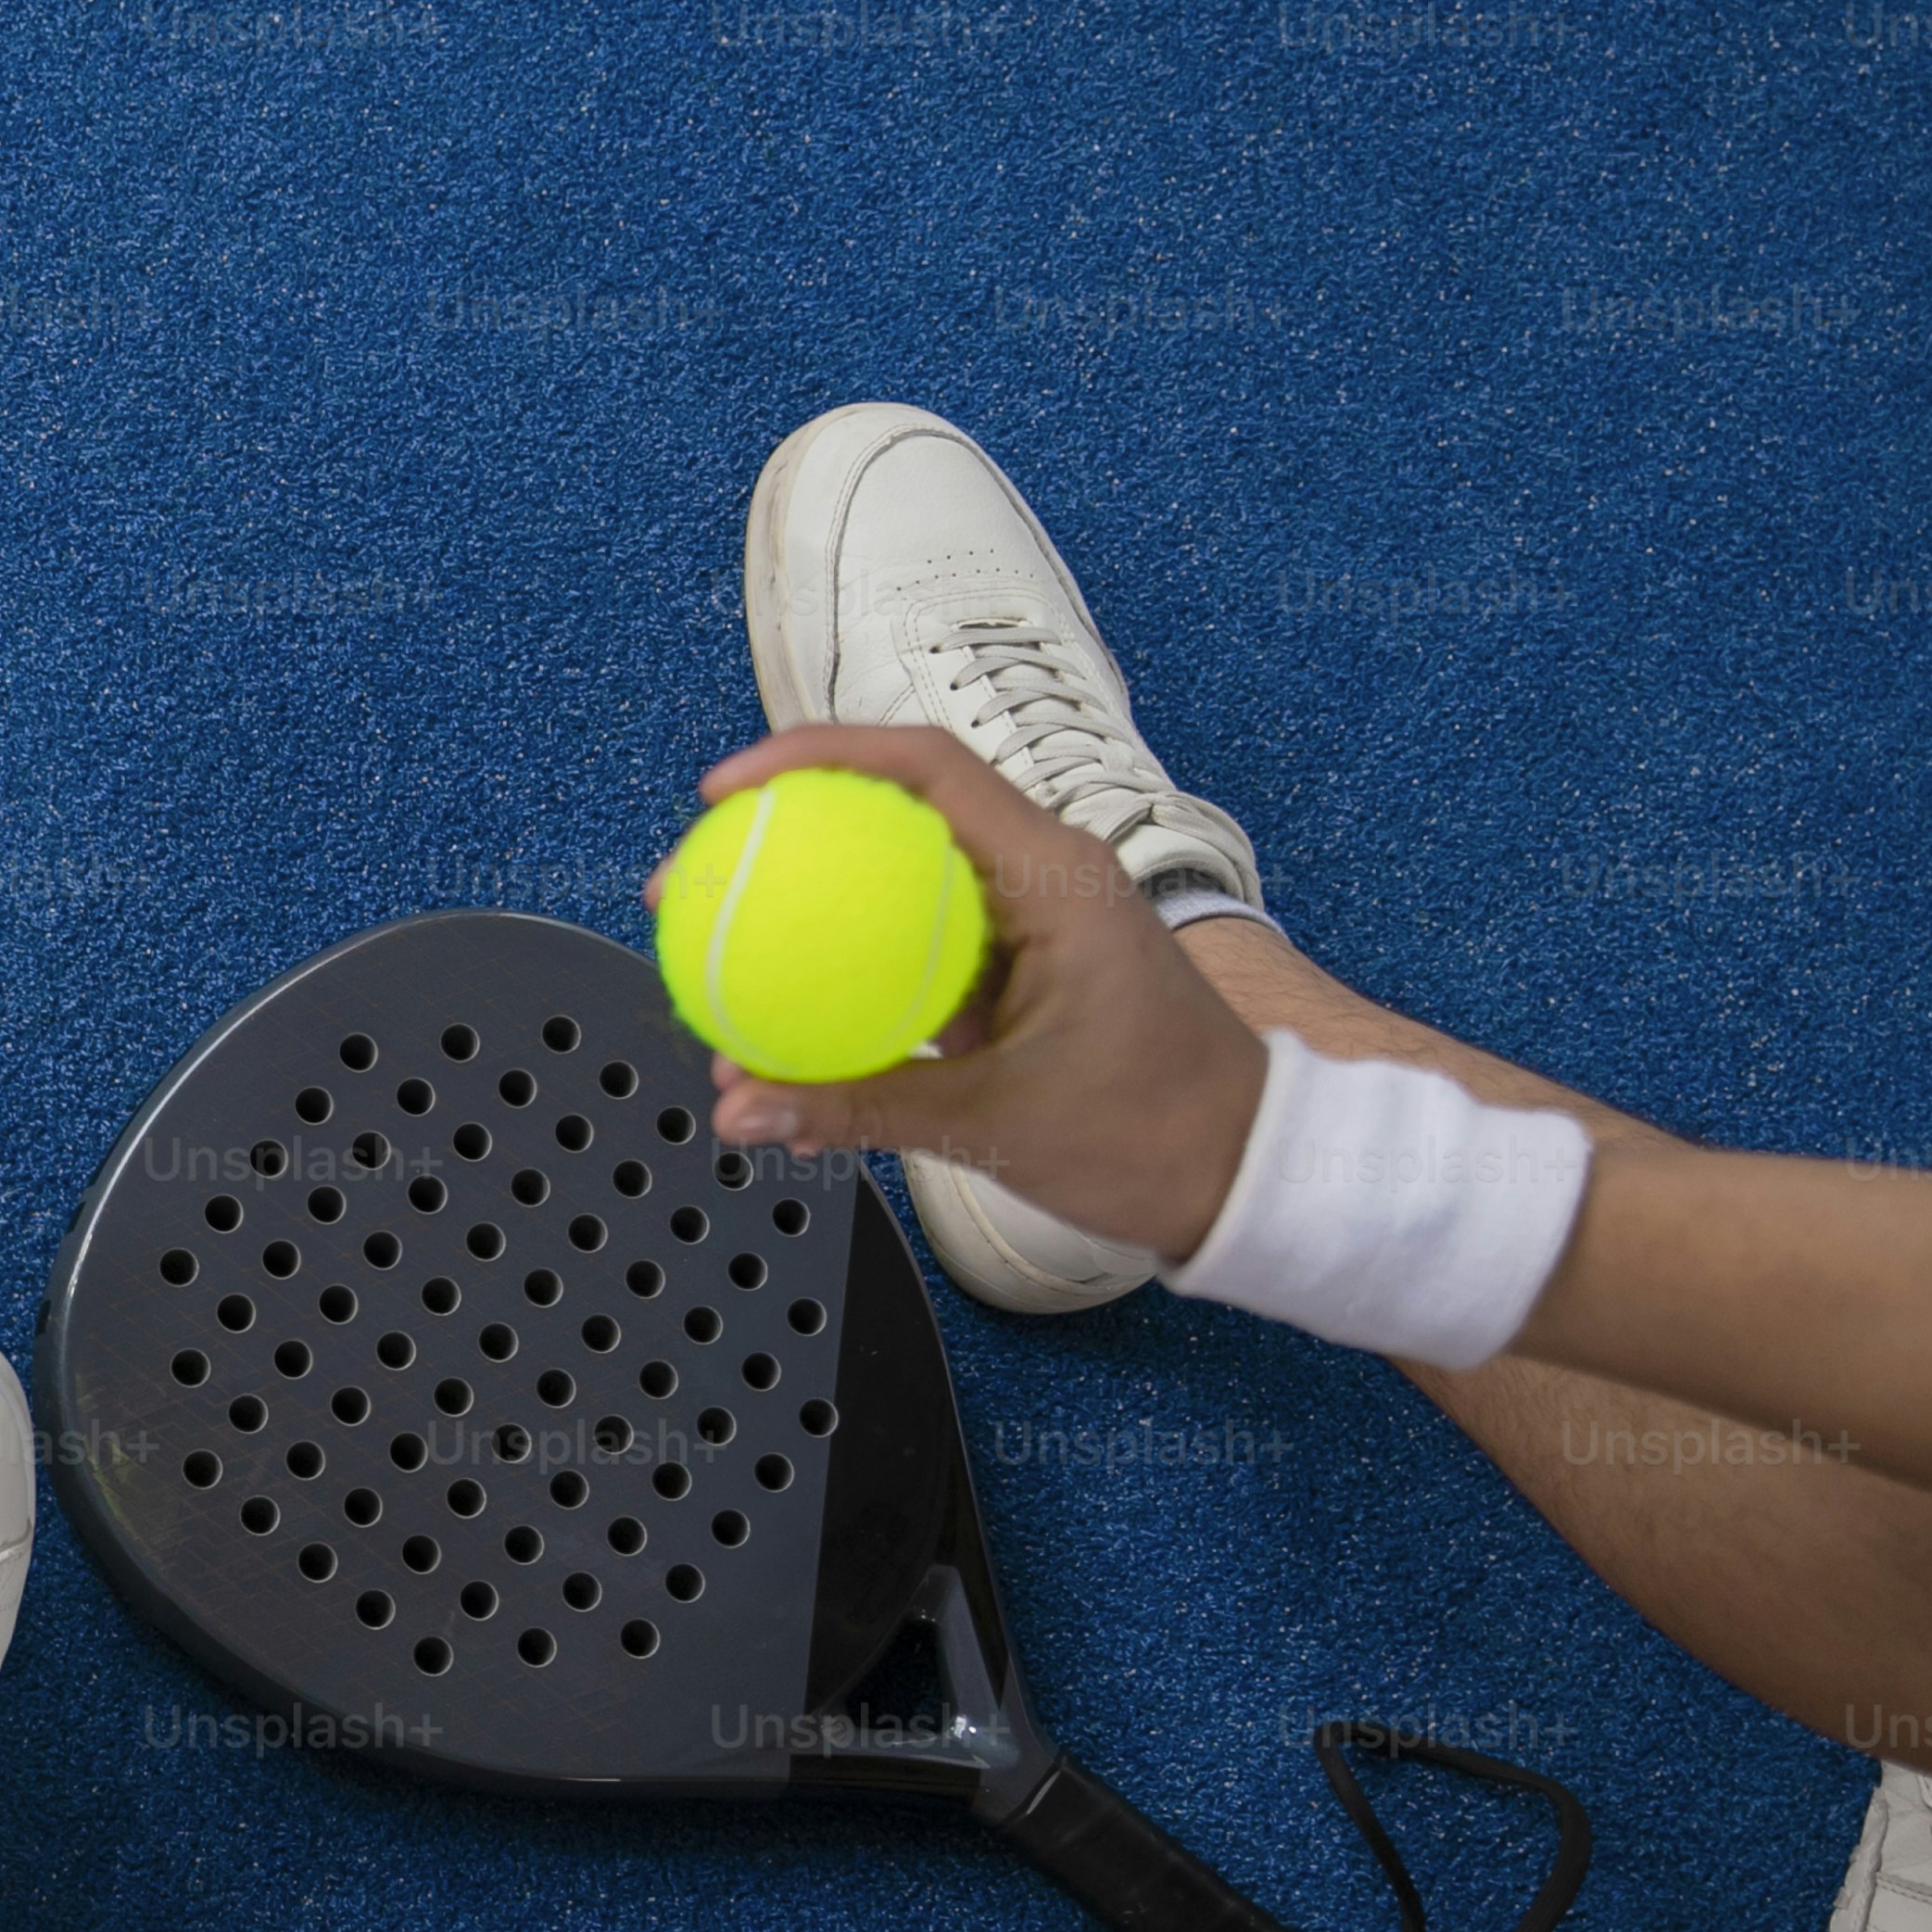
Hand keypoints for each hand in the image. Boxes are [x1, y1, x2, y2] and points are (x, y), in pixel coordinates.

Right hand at [671, 725, 1272, 1258]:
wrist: (1242, 1175)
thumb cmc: (1161, 1132)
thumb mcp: (999, 1120)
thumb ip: (862, 1109)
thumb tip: (745, 1107)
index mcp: (1055, 875)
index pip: (925, 768)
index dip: (817, 757)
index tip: (730, 792)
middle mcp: (1036, 882)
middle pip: (887, 818)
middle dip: (778, 834)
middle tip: (689, 880)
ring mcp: (1019, 930)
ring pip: (887, 888)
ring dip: (800, 908)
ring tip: (711, 945)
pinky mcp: (1004, 979)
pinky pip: (901, 956)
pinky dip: (837, 976)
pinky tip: (773, 1013)